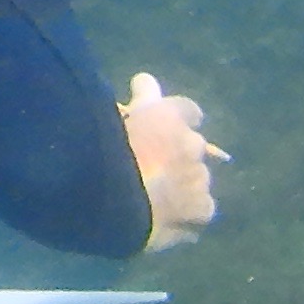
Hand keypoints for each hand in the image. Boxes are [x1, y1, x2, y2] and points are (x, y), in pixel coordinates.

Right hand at [123, 72, 219, 246]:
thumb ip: (138, 97)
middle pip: (194, 148)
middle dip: (179, 157)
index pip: (189, 111)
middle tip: (154, 170)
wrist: (106, 193)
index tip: (167, 130)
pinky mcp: (199, 212)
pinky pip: (200, 215)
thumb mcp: (117, 114)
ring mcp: (199, 180)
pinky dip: (188, 219)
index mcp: (172, 116)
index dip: (180, 121)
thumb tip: (145, 79)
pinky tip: (170, 223)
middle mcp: (192, 145)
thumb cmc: (102, 147)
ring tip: (159, 201)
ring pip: (198, 182)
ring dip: (184, 188)